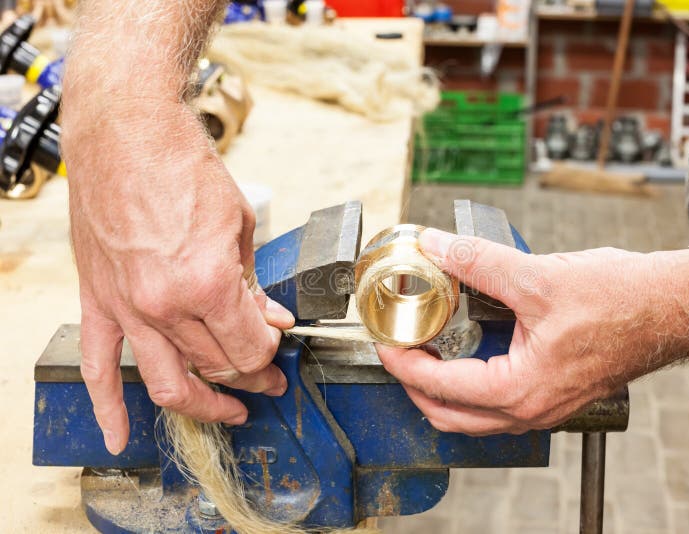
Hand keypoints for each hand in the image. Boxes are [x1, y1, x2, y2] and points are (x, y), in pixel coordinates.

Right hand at [62, 100, 293, 454]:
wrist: (126, 132)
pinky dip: (107, 407)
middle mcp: (165, 305)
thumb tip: (271, 318)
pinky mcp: (99, 300)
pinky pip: (98, 366)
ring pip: (167, 382)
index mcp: (207, 283)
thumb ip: (253, 283)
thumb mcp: (238, 226)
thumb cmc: (183, 167)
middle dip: (250, 375)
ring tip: (229, 410)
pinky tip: (119, 435)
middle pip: (216, 366)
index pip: (248, 348)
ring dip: (203, 403)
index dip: (270, 353)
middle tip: (268, 377)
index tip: (278, 348)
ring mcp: (127, 307)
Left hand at [377, 228, 682, 435]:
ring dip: (442, 388)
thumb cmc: (624, 301)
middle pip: (449, 415)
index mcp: (522, 389)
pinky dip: (470, 384)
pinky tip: (468, 348)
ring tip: (426, 348)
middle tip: (398, 350)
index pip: (440, 388)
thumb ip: (478, 261)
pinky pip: (498, 404)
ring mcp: (545, 407)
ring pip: (474, 416)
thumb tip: (435, 246)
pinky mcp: (555, 394)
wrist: (675, 308)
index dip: (403, 363)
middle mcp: (531, 409)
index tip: (384, 342)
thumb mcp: (539, 275)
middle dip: (415, 385)